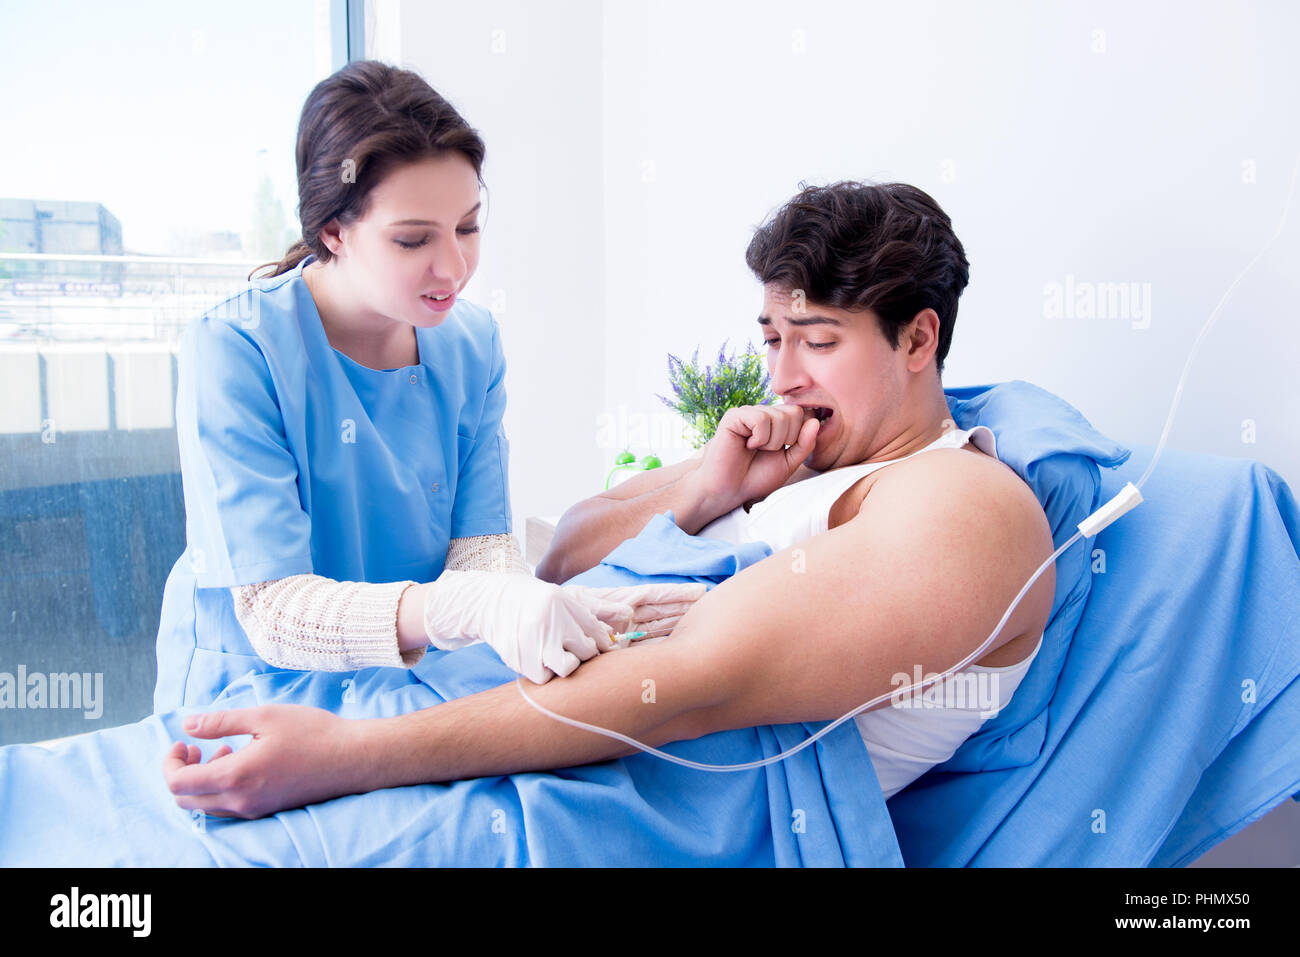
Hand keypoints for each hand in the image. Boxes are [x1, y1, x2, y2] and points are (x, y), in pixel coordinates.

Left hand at [162, 705, 365, 818]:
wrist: (353, 758)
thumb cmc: (312, 732)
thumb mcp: (264, 717)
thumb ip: (221, 722)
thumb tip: (188, 724)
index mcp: (235, 777)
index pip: (178, 783)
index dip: (170, 762)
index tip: (183, 741)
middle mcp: (240, 802)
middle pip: (186, 800)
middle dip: (181, 772)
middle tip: (196, 746)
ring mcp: (254, 810)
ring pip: (206, 805)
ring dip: (203, 779)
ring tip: (225, 750)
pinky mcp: (266, 810)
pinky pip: (228, 807)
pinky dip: (222, 786)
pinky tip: (244, 761)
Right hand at [423, 570, 614, 682]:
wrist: (493, 602)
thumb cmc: (537, 602)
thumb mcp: (563, 599)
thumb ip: (591, 615)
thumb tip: (621, 626)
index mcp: (561, 605)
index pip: (594, 635)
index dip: (601, 647)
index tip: (598, 650)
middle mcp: (547, 623)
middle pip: (583, 655)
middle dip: (582, 656)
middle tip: (572, 651)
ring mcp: (530, 642)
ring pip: (564, 670)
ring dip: (564, 666)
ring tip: (556, 656)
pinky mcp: (517, 658)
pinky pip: (542, 678)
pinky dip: (544, 673)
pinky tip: (539, 660)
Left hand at [563, 581, 707, 636]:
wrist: (539, 623)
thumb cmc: (560, 609)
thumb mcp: (582, 604)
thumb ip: (604, 608)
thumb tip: (628, 613)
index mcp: (620, 600)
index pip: (656, 596)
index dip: (678, 595)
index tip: (702, 592)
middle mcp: (627, 617)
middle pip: (663, 613)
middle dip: (687, 611)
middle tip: (714, 610)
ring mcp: (624, 634)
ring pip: (658, 630)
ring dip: (679, 628)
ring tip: (704, 627)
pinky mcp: (617, 649)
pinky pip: (643, 648)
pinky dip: (660, 648)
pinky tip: (678, 649)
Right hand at [688, 404, 819, 517]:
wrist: (730, 490)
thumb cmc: (756, 478)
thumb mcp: (789, 463)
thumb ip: (805, 444)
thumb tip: (815, 422)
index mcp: (777, 422)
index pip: (803, 414)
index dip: (799, 436)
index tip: (782, 451)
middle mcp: (764, 414)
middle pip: (794, 412)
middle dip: (787, 439)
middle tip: (767, 451)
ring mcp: (749, 413)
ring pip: (779, 417)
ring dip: (771, 442)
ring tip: (755, 450)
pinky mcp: (735, 416)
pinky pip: (761, 419)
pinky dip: (759, 438)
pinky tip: (746, 445)